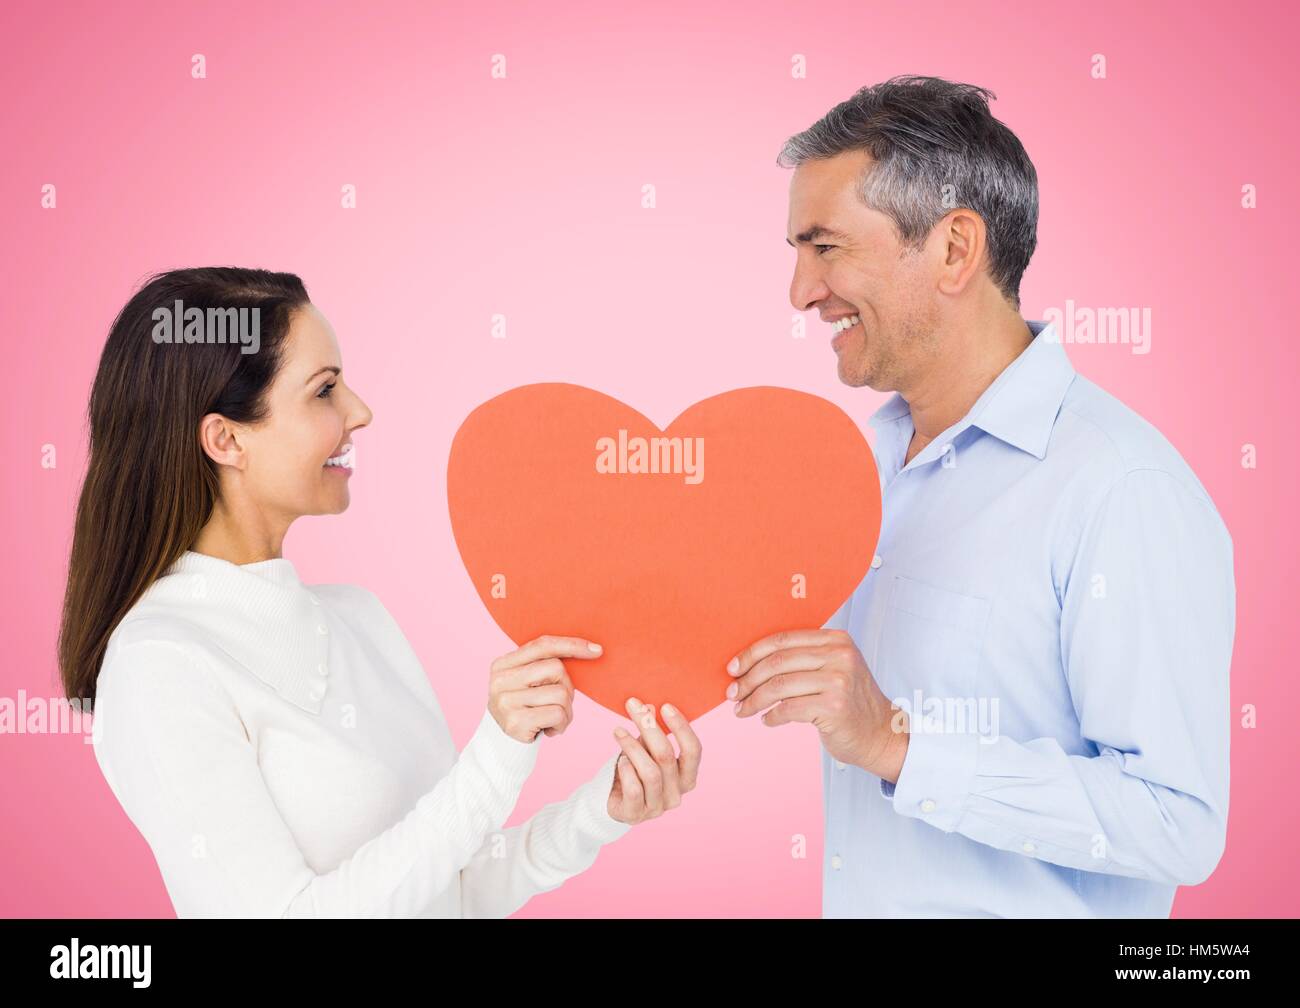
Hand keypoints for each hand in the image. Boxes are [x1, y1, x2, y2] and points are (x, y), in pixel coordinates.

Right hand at [486, 635, 603, 742]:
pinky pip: (557, 714)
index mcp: (504, 664)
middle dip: (567, 687)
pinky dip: (561, 724)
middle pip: (556, 669)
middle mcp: (501, 680)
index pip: (543, 645)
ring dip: (566, 710)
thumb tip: (590, 649)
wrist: (503, 746)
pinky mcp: (515, 722)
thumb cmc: (525, 709)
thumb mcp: (527, 682)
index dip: (571, 645)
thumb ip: (544, 665)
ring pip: (560, 693)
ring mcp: (506, 701)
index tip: (597, 650)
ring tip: (553, 719)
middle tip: (558, 704)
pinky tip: (550, 729)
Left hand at [607, 697, 701, 824]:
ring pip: (650, 772)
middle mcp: (676, 794)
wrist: (615, 801)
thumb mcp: (646, 750)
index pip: (693, 750)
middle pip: (666, 756)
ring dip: (632, 746)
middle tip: (633, 705)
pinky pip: (634, 789)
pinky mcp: (636, 815)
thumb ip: (650, 733)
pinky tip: (620, 760)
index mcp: (687, 777)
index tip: (665, 706)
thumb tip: (649, 707)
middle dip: (649, 726)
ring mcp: (657, 807)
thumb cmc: (636, 770)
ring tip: (618, 731)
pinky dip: (626, 770)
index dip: (681, 727)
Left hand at [727, 629, 908, 781]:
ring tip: (742, 709)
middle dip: (748, 679)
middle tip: (732, 693)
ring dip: (754, 700)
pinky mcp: (834, 707)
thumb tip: (749, 662)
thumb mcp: (832, 668)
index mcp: (836, 639)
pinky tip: (767, 720)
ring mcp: (839, 681)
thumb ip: (801, 659)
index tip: (733, 668)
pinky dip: (771, 716)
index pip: (783, 639)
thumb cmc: (849, 702)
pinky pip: (788, 709)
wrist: (881, 733)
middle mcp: (839, 655)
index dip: (752, 653)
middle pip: (777, 662)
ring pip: (779, 686)